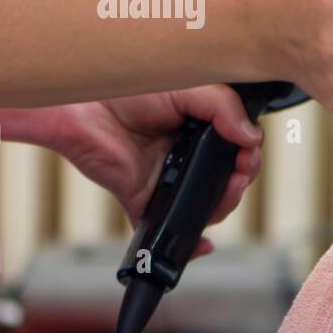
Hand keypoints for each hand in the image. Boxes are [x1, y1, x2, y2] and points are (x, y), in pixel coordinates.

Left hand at [50, 86, 263, 259]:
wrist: (80, 106)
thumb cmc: (126, 89)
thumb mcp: (187, 88)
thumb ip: (223, 107)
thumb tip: (252, 138)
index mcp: (200, 130)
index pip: (237, 149)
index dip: (249, 155)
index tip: (248, 154)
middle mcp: (186, 157)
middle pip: (228, 181)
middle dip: (242, 180)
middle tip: (241, 172)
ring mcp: (167, 180)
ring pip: (207, 205)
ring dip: (224, 204)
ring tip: (227, 191)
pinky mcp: (145, 200)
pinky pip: (168, 227)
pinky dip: (189, 244)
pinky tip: (203, 244)